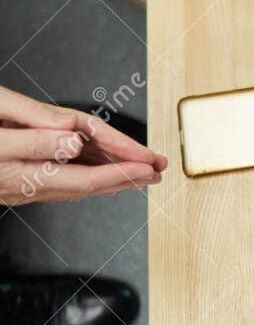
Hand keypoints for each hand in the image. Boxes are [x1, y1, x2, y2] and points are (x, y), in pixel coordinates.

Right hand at [0, 84, 164, 205]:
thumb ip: (36, 139)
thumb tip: (75, 141)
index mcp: (28, 176)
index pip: (87, 177)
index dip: (121, 171)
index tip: (147, 165)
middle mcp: (31, 185)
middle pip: (90, 183)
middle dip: (127, 175)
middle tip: (159, 170)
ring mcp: (27, 183)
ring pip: (80, 181)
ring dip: (113, 176)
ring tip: (142, 171)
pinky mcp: (22, 176)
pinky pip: (66, 176)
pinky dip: (90, 173)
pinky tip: (102, 171)